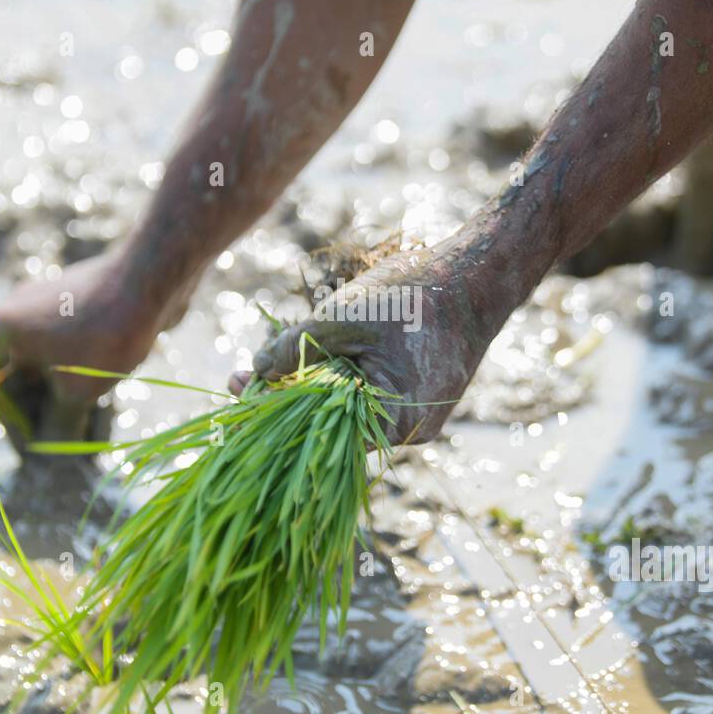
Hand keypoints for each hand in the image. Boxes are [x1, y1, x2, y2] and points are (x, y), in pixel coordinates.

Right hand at [0, 246, 191, 446]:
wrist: (153, 280)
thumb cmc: (104, 337)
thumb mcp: (76, 392)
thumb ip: (58, 425)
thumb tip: (50, 455)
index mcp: (4, 328)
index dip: (15, 427)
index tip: (32, 456)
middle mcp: (22, 313)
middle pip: (26, 379)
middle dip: (47, 416)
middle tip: (66, 448)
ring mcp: (56, 308)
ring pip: (56, 368)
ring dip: (70, 401)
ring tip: (90, 433)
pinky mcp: (86, 309)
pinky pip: (78, 353)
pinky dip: (87, 380)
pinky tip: (106, 406)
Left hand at [232, 248, 496, 445]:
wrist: (477, 277)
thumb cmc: (410, 297)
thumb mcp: (338, 319)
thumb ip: (292, 350)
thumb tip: (250, 373)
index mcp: (392, 424)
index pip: (317, 435)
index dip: (272, 414)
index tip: (235, 393)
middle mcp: (409, 434)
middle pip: (332, 428)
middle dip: (287, 398)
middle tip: (241, 375)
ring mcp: (419, 419)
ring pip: (350, 410)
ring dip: (315, 386)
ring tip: (277, 359)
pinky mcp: (423, 398)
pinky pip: (372, 398)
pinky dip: (344, 380)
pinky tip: (324, 353)